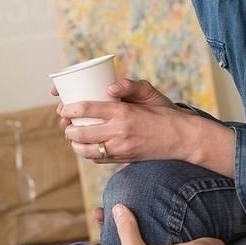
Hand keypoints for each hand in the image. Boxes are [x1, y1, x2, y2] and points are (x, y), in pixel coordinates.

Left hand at [53, 79, 188, 163]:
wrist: (182, 138)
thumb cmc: (163, 113)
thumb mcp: (149, 93)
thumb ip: (129, 86)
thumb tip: (109, 87)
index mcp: (123, 112)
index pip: (86, 109)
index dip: (69, 109)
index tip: (63, 108)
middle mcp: (119, 131)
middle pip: (80, 133)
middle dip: (67, 129)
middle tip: (66, 124)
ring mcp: (120, 148)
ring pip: (86, 150)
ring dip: (74, 144)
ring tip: (73, 137)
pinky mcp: (123, 159)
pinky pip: (98, 158)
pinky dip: (88, 153)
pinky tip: (87, 146)